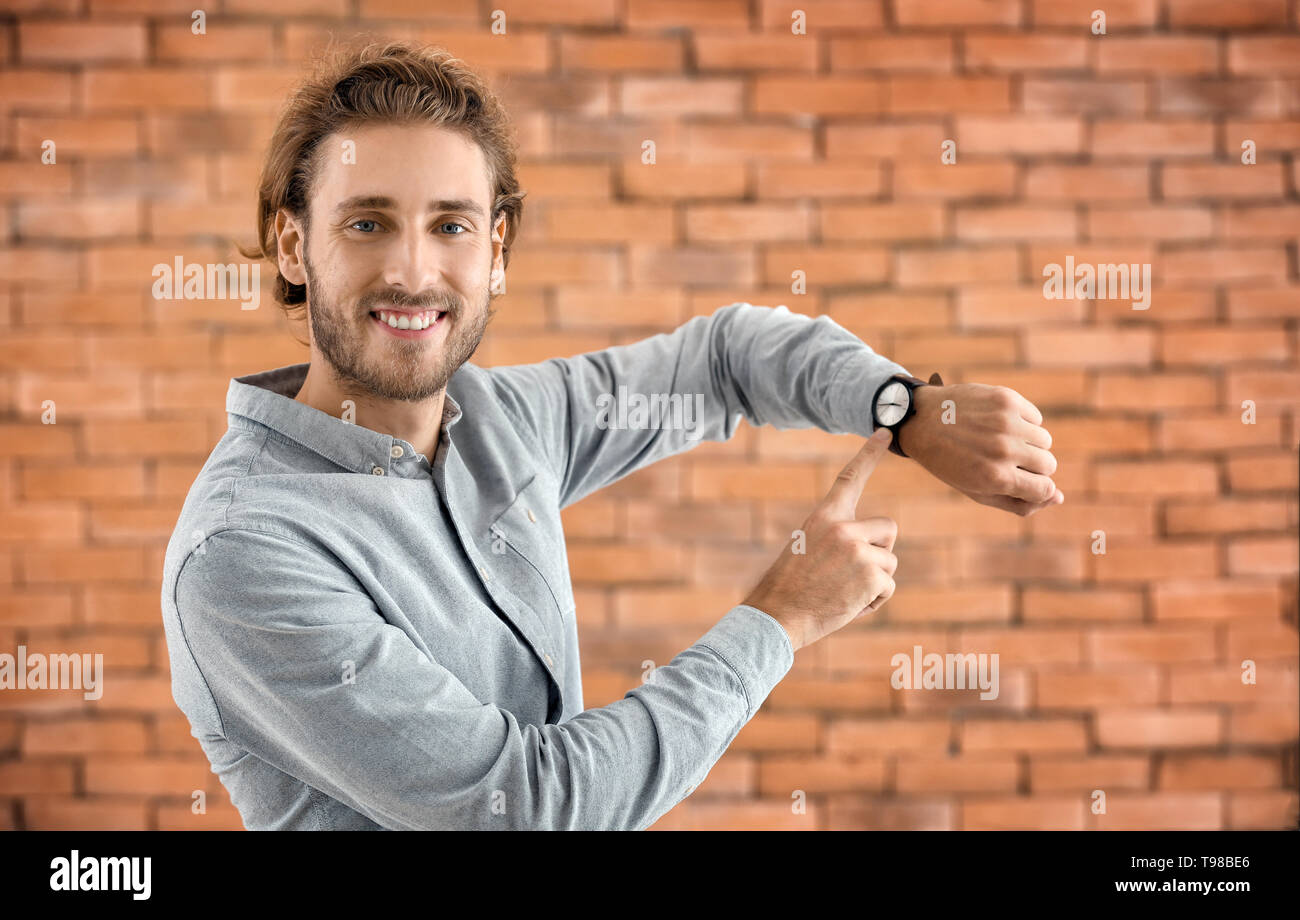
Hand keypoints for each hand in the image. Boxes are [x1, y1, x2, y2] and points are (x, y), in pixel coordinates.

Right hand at [743, 428, 898, 651]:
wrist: (778, 615)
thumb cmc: (791, 586)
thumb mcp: (808, 548)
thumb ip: (838, 538)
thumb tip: (872, 548)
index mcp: (824, 516)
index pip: (850, 478)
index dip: (869, 453)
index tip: (886, 430)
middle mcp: (844, 527)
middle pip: (888, 528)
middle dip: (880, 550)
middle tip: (853, 571)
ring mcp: (859, 550)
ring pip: (889, 561)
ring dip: (874, 581)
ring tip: (843, 592)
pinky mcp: (872, 575)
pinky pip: (889, 586)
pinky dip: (874, 601)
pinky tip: (848, 605)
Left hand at [898, 382, 1064, 516]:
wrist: (921, 420)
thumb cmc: (950, 462)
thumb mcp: (977, 491)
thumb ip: (1018, 502)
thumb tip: (1058, 497)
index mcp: (995, 478)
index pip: (1045, 489)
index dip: (1036, 488)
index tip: (1021, 482)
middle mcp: (1004, 450)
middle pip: (1049, 465)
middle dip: (1032, 466)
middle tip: (1005, 461)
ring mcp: (1007, 422)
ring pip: (1045, 440)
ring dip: (1029, 444)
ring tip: (1001, 442)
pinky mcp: (1007, 399)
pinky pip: (1035, 418)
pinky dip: (1024, 423)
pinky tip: (998, 424)